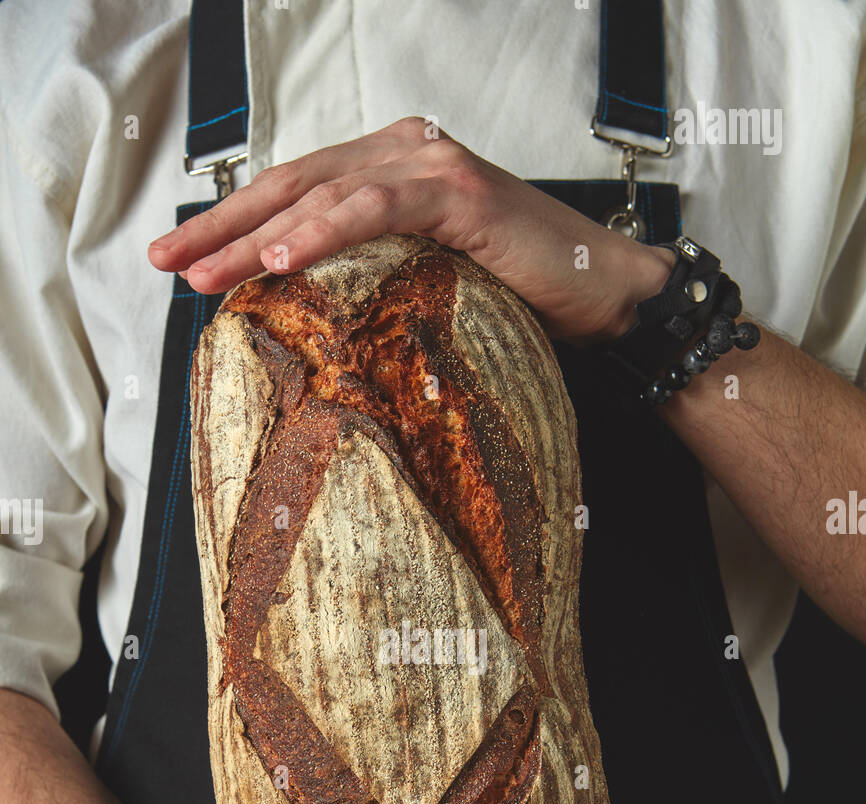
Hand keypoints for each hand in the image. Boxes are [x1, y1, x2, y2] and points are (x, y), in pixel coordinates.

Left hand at [148, 116, 672, 344]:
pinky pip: (374, 208)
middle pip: (292, 186)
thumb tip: (310, 318)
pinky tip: (281, 258)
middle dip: (224, 228)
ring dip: (256, 236)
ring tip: (205, 272)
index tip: (184, 262)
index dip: (236, 225)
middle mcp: (402, 152)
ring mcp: (428, 163)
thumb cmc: (521, 296)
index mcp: (390, 170)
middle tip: (168, 263)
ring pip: (321, 193)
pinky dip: (323, 230)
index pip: (296, 193)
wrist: (604, 292)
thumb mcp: (427, 284)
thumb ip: (373, 276)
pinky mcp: (455, 188)